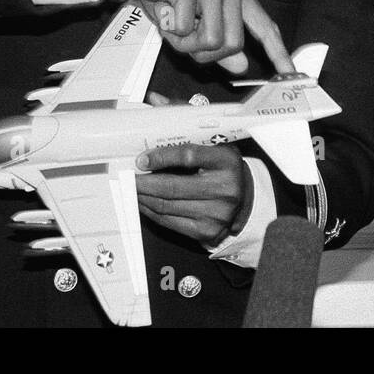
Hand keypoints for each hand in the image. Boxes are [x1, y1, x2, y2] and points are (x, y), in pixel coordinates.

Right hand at [86, 0, 293, 75]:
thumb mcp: (193, 22)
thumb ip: (218, 43)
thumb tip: (242, 66)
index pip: (264, 26)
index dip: (278, 53)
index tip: (291, 76)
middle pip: (233, 43)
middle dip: (206, 53)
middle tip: (184, 38)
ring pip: (210, 39)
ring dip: (185, 42)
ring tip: (172, 21)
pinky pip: (183, 28)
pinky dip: (168, 28)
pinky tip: (162, 8)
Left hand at [134, 143, 252, 245]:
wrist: (245, 199)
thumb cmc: (223, 170)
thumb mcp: (213, 149)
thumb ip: (185, 145)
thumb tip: (149, 141)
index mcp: (227, 162)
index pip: (188, 156)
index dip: (161, 158)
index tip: (141, 160)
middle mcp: (225, 189)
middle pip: (172, 186)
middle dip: (143, 183)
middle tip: (128, 178)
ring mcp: (216, 214)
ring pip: (166, 206)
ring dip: (143, 198)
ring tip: (132, 190)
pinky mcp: (207, 232)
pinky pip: (169, 222)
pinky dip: (151, 212)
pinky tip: (144, 203)